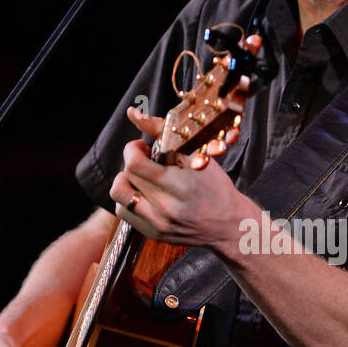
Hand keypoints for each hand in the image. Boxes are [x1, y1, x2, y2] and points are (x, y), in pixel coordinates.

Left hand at [109, 105, 248, 251]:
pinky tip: (143, 194)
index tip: (142, 147)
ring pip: (119, 195)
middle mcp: (168, 206)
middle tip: (145, 161)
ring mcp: (160, 223)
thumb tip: (132, 113)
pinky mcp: (154, 233)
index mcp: (180, 184)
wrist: (228, 224)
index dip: (132, 149)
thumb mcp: (196, 154)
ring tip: (141, 178)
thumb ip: (162, 130)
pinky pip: (123, 212)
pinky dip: (128, 199)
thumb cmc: (215, 187)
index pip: (135, 164)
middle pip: (126, 176)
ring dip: (125, 181)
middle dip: (131, 162)